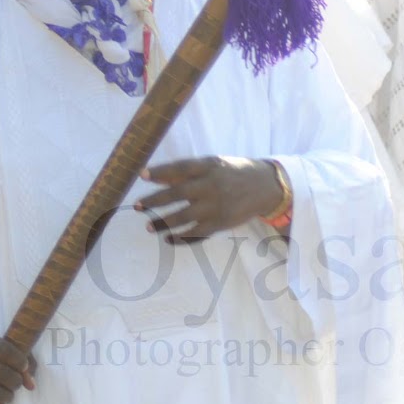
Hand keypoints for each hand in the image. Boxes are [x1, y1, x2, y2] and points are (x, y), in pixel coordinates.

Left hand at [136, 156, 285, 243]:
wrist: (266, 187)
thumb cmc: (234, 172)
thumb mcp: (215, 164)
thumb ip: (189, 171)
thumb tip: (158, 177)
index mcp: (209, 166)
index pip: (181, 167)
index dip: (161, 171)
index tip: (142, 175)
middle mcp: (211, 185)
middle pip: (178, 193)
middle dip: (155, 200)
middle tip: (138, 206)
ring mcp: (216, 206)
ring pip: (184, 217)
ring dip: (164, 223)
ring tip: (149, 227)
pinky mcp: (221, 223)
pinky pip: (197, 233)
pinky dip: (181, 238)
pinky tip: (169, 239)